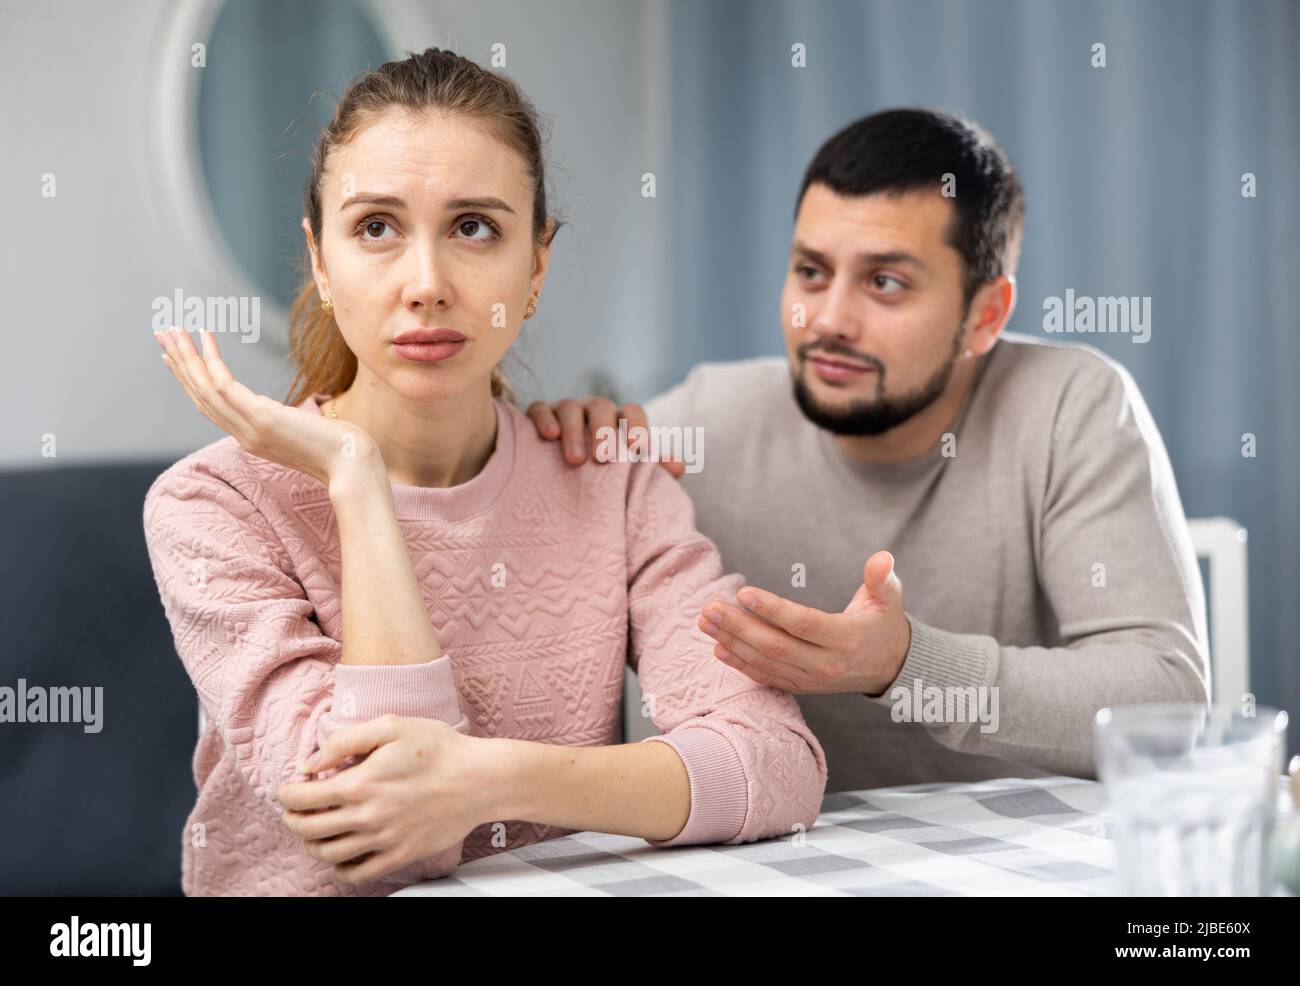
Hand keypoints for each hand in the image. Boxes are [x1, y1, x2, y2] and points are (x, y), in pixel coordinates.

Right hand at [154, 326, 379, 486]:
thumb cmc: (342, 450)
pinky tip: (205, 336)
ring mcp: (249, 428)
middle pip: (199, 396)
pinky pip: (224, 385)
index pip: (212, 408)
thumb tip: (302, 414)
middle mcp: (244, 435)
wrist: (353, 466)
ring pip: (204, 388)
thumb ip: (293, 423)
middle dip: (180, 364)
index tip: (176, 359)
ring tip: (172, 329)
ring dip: (185, 357)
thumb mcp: (308, 434)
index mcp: (252, 438)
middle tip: (163, 335)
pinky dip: (211, 359)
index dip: (190, 382)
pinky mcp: (260, 418)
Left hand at [277, 715, 500, 884]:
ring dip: (312, 844)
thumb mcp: (391, 726)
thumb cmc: (440, 749)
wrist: (480, 780)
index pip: (301, 798)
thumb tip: (312, 762)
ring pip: (328, 854)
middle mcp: (367, 816)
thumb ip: (346, 740)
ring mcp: (384, 840)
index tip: (287, 789)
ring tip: (315, 831)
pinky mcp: (401, 855)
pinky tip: (343, 855)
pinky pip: (359, 875)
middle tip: (294, 810)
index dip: (285, 794)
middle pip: (307, 830)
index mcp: (360, 783)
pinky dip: (341, 870)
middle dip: (292, 819)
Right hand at [526, 396, 684, 477]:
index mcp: (618, 420)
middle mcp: (593, 409)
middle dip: (603, 431)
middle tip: (604, 458)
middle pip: (601, 407)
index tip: (638, 449)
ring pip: (570, 408)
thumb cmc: (602, 472)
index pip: (632, 412)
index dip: (637, 426)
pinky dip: (544, 419)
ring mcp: (566, 409)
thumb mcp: (626, 471)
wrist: (560, 471)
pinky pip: (540, 408)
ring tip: (576, 461)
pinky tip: (548, 436)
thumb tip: (678, 468)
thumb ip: (651, 469)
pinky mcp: (540, 414)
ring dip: (574, 432)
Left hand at [698, 550, 912, 695]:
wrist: (890, 666)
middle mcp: (827, 664)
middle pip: (776, 646)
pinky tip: (718, 648)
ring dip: (732, 643)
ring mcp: (812, 679)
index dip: (771, 609)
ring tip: (705, 622)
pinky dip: (741, 664)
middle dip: (739, 627)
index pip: (802, 623)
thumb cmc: (884, 622)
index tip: (743, 592)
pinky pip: (767, 678)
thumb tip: (882, 558)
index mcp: (846, 638)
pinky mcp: (802, 686)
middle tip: (710, 608)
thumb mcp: (890, 597)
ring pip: (766, 663)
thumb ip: (882, 577)